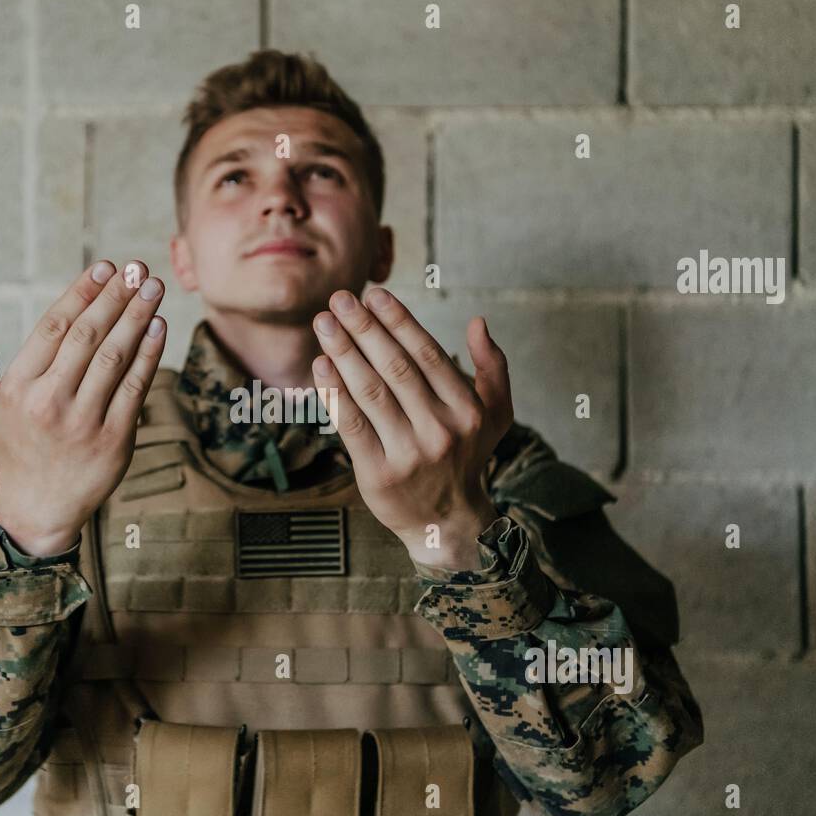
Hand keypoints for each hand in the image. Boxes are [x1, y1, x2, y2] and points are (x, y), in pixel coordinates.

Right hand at [0, 259, 166, 556]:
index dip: (81, 293)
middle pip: (87, 337)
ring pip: (115, 357)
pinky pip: (136, 387)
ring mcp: (84, 422)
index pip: (52, 327)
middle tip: (138, 267)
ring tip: (154, 287)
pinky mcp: (115, 439)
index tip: (104, 267)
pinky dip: (150, 354)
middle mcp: (50, 402)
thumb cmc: (11, 448)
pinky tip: (159, 326)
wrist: (39, 509)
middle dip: (115, 297)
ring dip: (138, 317)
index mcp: (19, 388)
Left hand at [310, 287, 512, 569]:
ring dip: (343, 353)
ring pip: (370, 392)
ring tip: (323, 323)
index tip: (374, 294)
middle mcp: (440, 429)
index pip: (427, 354)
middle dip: (364, 328)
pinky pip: (351, 426)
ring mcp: (408, 453)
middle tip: (340, 299)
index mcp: (468, 409)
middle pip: (394, 367)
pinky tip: (320, 366)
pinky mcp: (378, 474)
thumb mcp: (495, 414)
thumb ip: (492, 367)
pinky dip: (334, 394)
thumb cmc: (466, 455)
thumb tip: (478, 322)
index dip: (398, 320)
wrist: (446, 521)